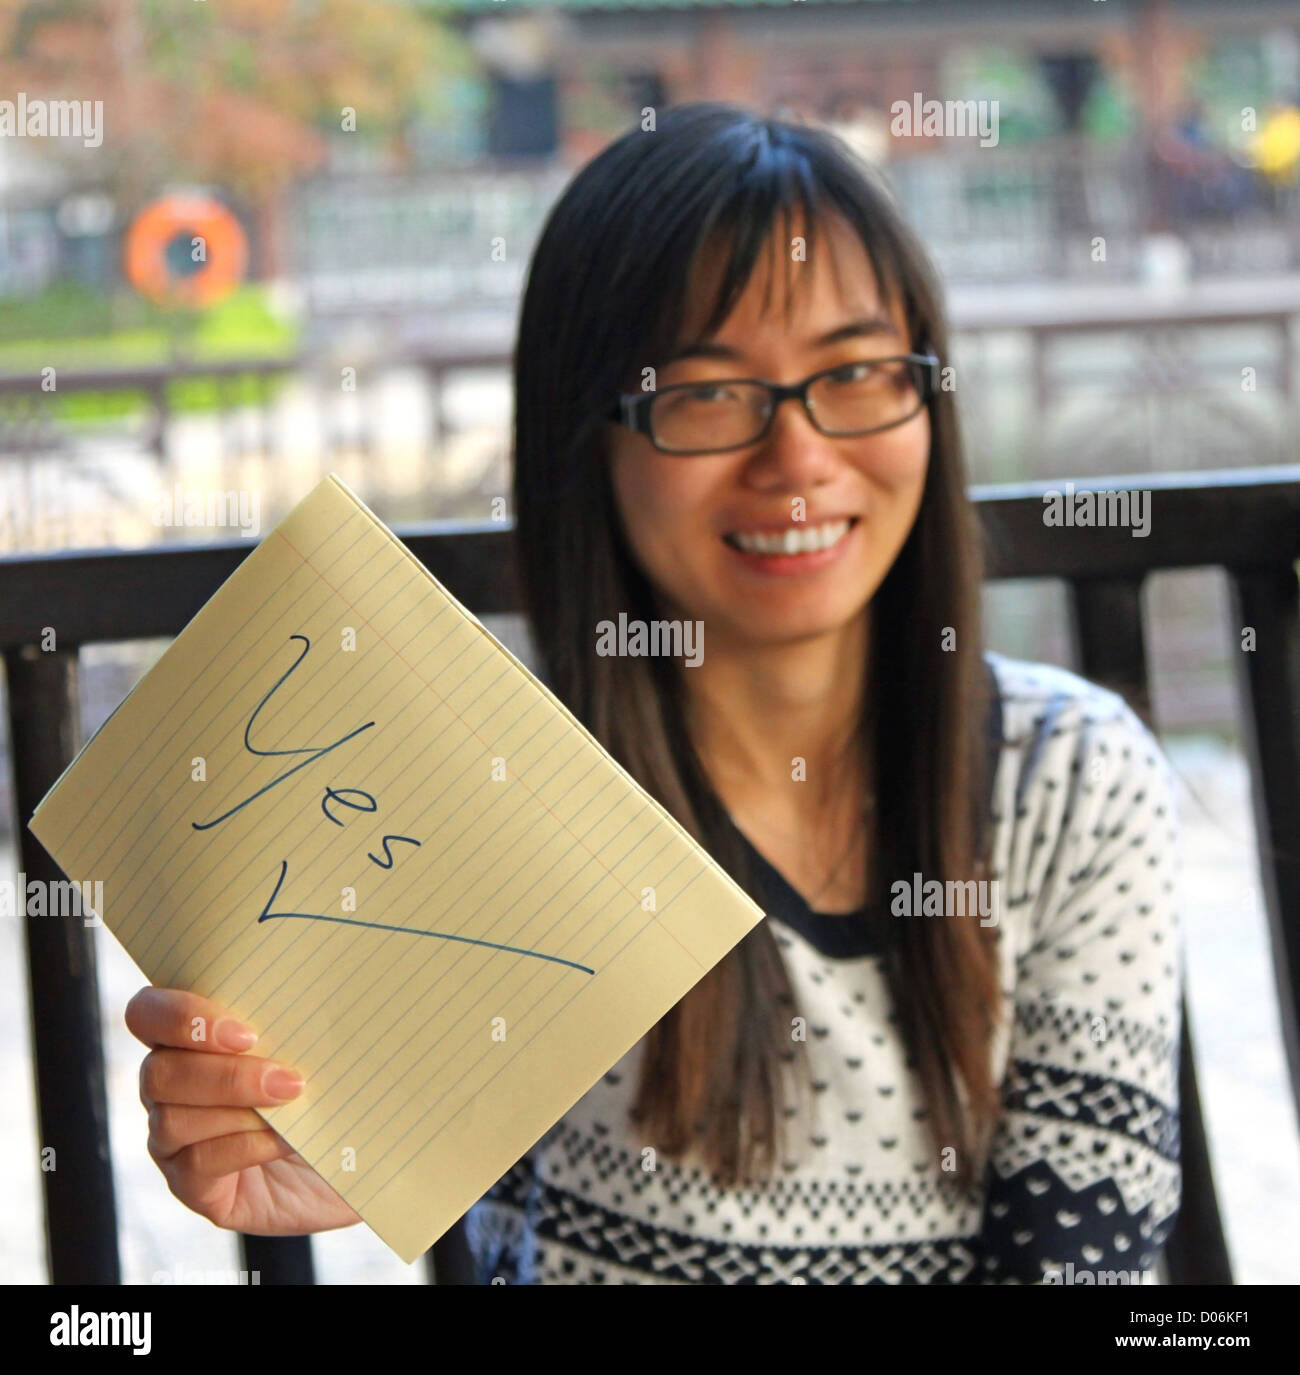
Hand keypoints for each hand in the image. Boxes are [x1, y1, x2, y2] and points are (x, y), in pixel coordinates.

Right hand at [126, 986, 361, 1235]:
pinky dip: (245, 1147)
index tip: (246, 1033)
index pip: (148, 1012)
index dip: (181, 1017)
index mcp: (187, 1037)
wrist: (353, 1159)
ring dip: (239, 1109)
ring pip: (173, 1119)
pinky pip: (197, 1164)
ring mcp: (173, 1140)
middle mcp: (169, 1087)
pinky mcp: (192, 1185)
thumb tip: (312, 995)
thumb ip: (293, 1017)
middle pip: (159, 1072)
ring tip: (292, 1104)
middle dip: (225, 1075)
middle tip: (287, 1079)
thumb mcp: (315, 1045)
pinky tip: (284, 1141)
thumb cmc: (328, 1089)